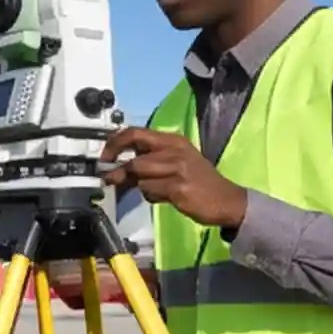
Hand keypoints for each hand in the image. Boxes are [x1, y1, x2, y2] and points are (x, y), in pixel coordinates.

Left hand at [100, 127, 247, 227]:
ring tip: (151, 190)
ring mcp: (177, 169)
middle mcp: (174, 150)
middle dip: (118, 169)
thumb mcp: (176, 163)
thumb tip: (117, 167)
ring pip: (140, 175)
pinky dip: (150, 196)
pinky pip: (150, 191)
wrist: (227, 200)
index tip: (105, 156)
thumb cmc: (199, 181)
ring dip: (137, 186)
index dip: (115, 143)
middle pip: (135, 157)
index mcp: (172, 140)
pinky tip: (163, 197)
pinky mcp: (178, 188)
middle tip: (108, 177)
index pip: (135, 133)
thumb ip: (149, 161)